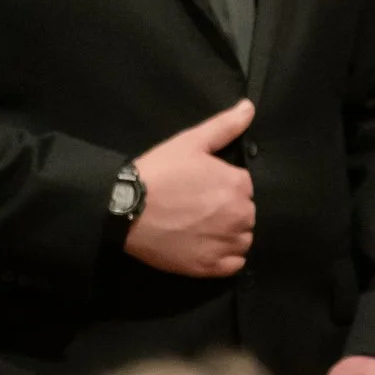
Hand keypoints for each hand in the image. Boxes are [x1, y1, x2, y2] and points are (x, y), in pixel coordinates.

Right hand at [125, 99, 256, 277]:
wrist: (124, 208)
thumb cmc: (159, 172)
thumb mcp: (191, 141)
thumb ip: (225, 125)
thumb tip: (249, 107)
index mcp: (238, 184)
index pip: (247, 187)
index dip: (227, 186)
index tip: (207, 187)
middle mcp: (238, 215)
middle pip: (247, 214)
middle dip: (231, 210)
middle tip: (202, 207)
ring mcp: (224, 244)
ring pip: (243, 240)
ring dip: (232, 234)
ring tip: (205, 227)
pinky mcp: (208, 267)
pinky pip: (234, 264)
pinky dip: (227, 257)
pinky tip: (209, 246)